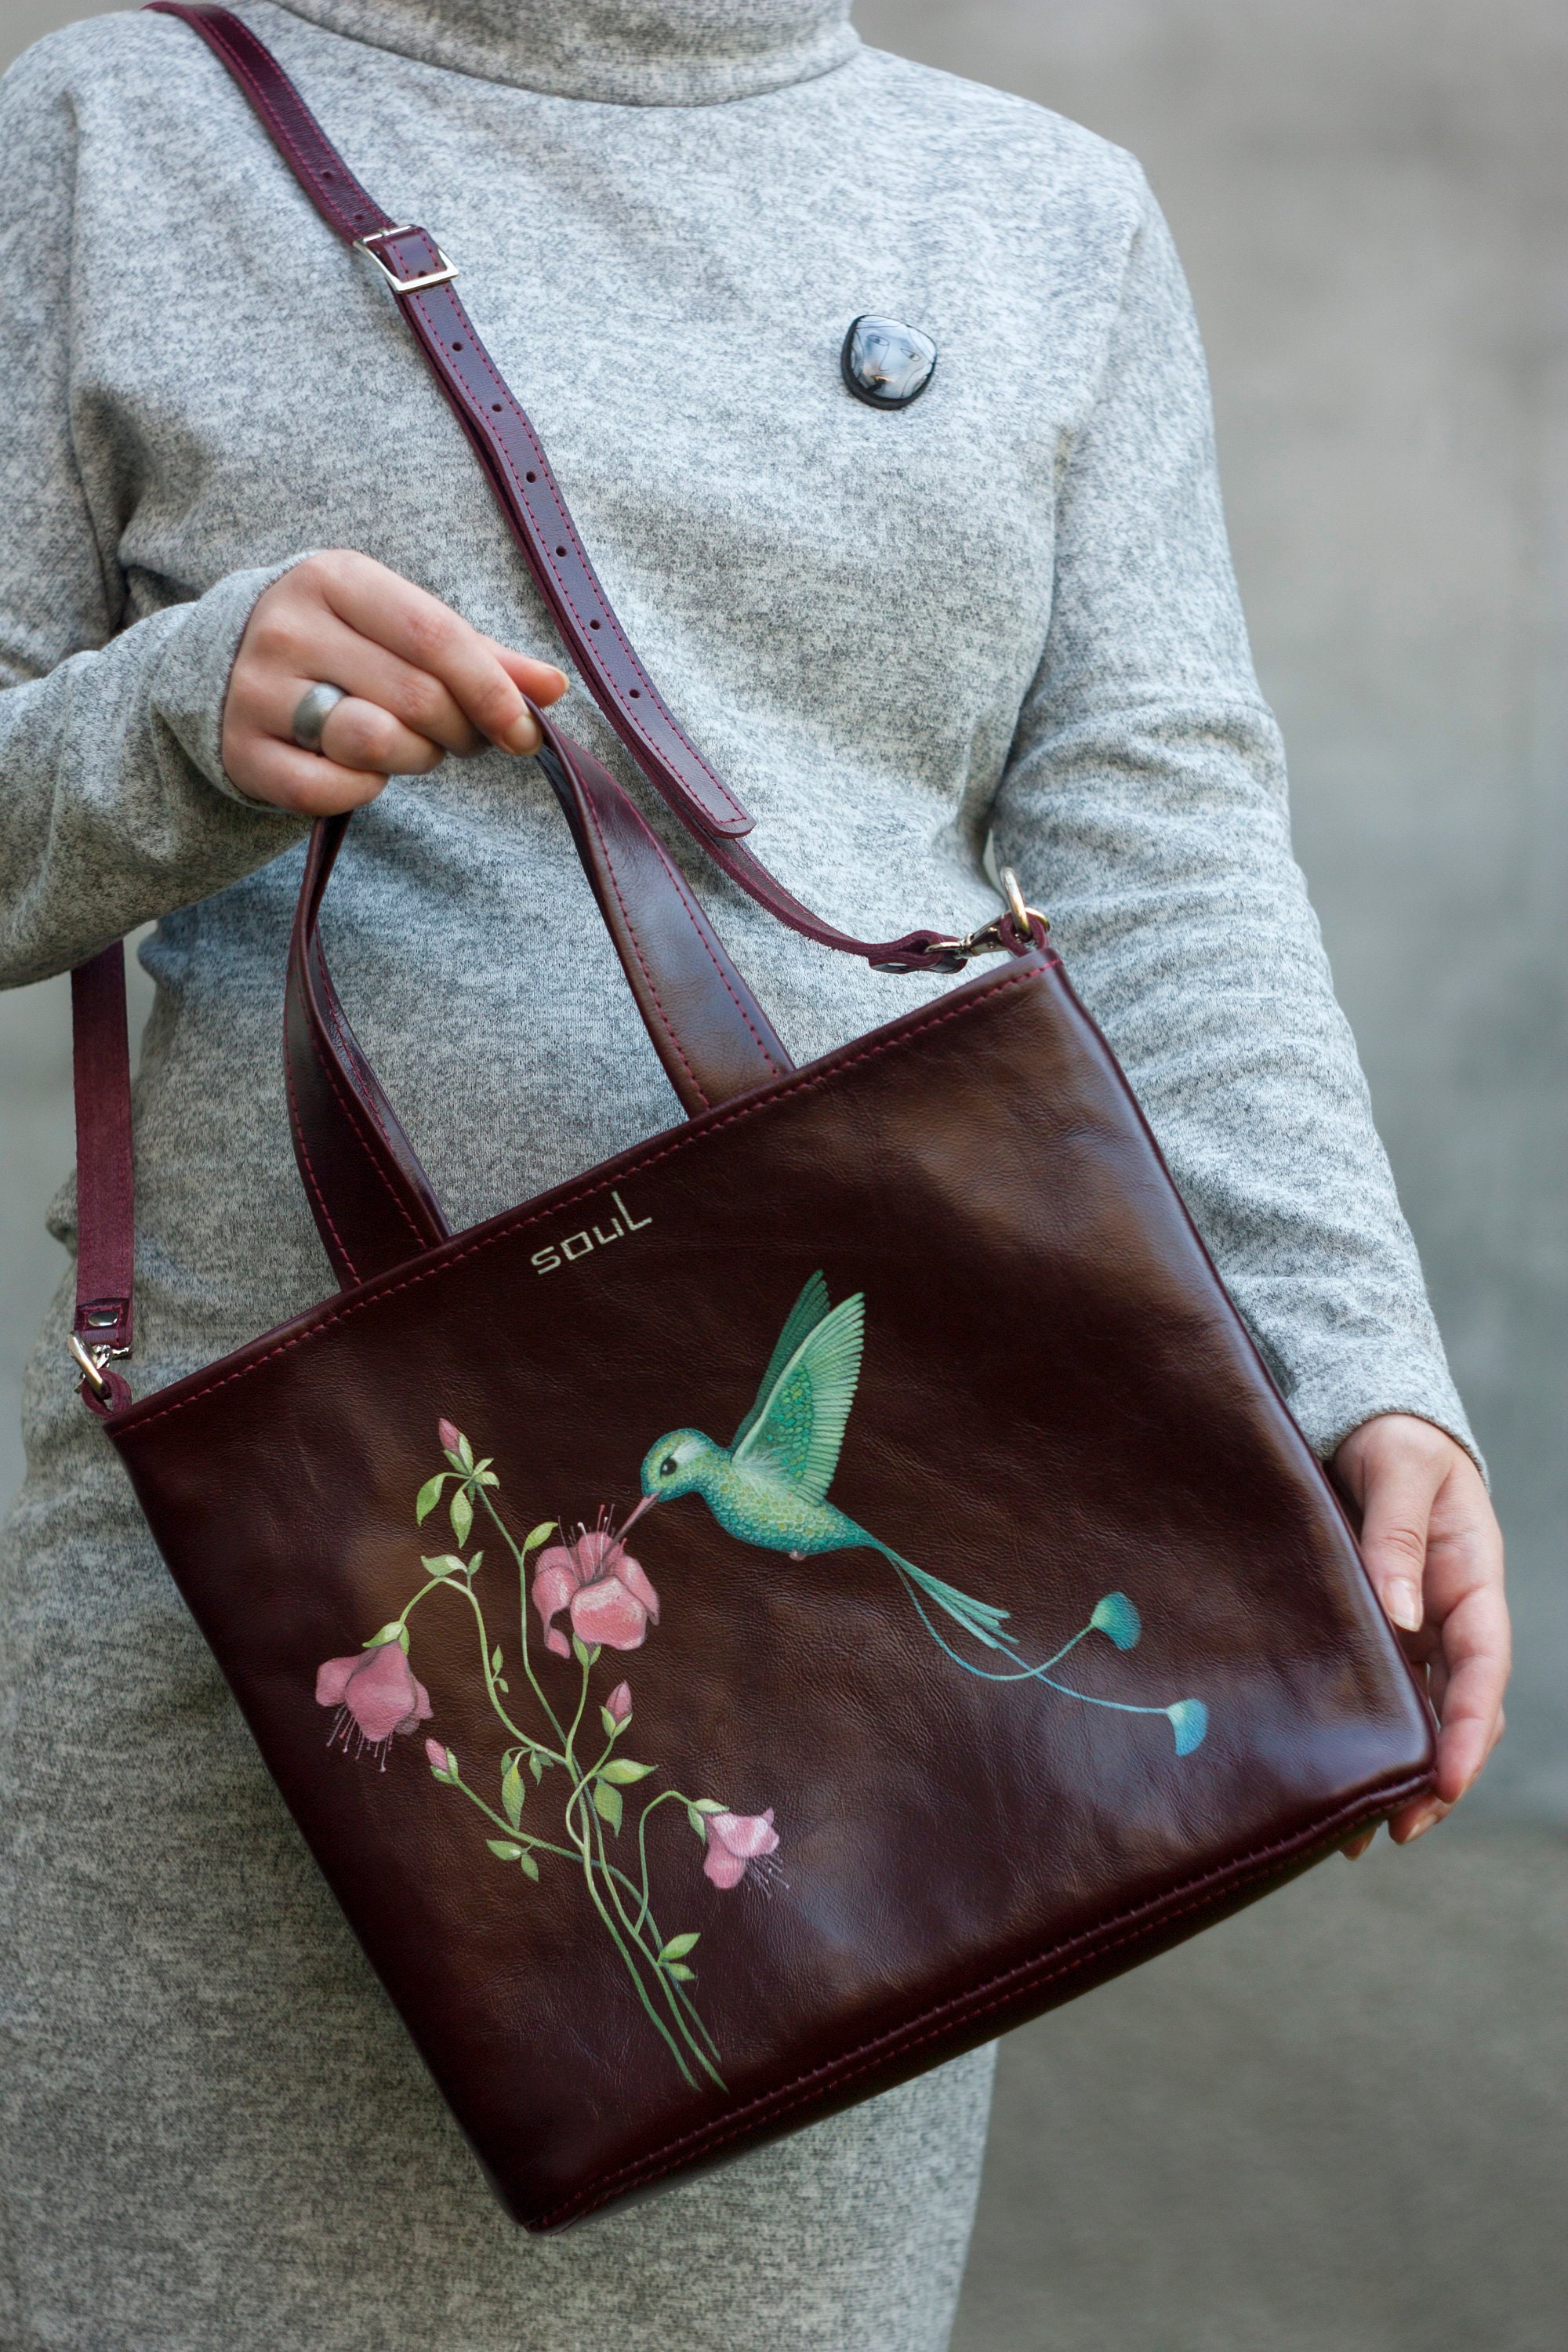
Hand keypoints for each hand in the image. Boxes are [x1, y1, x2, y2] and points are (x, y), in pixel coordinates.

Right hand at [221, 551, 568, 812]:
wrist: (225, 668)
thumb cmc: (342, 648)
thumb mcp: (401, 629)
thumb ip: (479, 656)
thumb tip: (555, 687)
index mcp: (336, 578)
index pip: (435, 635)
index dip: (491, 689)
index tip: (525, 730)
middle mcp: (288, 626)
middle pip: (414, 696)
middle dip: (458, 731)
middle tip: (460, 738)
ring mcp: (257, 689)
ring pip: (374, 742)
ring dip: (414, 759)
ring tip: (410, 747)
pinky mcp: (242, 751)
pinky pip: (330, 790)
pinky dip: (363, 791)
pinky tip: (361, 771)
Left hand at [1332, 1413, 1507, 1851]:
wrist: (1367, 1421)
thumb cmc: (1396, 1441)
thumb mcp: (1401, 1471)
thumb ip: (1396, 1534)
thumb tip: (1401, 1613)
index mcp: (1472, 1580)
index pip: (1483, 1666)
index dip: (1471, 1728)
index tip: (1449, 1779)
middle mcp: (1447, 1616)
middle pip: (1455, 1709)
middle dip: (1437, 1775)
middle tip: (1398, 1828)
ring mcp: (1412, 1628)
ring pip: (1415, 1713)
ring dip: (1396, 1769)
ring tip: (1357, 1831)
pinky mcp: (1371, 1629)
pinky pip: (1375, 1691)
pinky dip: (1361, 1734)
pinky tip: (1329, 1777)